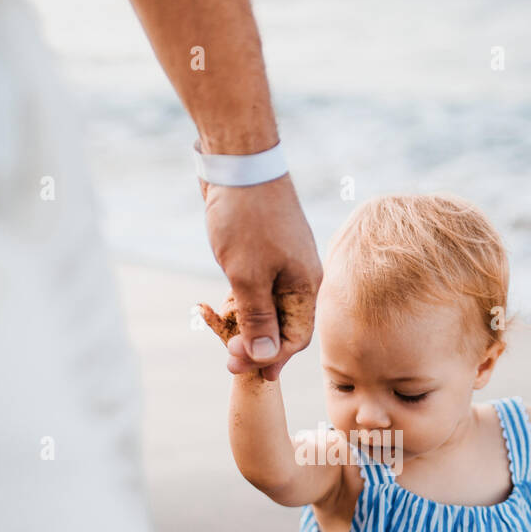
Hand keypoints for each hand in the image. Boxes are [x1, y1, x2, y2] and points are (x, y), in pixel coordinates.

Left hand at [201, 174, 320, 380]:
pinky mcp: (269, 251)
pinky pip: (262, 288)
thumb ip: (258, 320)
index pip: (297, 338)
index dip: (271, 359)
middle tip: (226, 360)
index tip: (239, 369)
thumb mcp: (247, 277)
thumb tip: (266, 358)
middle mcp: (302, 277)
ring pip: (271, 307)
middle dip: (257, 345)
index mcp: (306, 285)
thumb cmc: (246, 219)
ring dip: (249, 325)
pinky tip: (227, 309)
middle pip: (285, 325)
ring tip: (224, 337)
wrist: (238, 162)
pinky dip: (246, 302)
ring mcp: (286, 263)